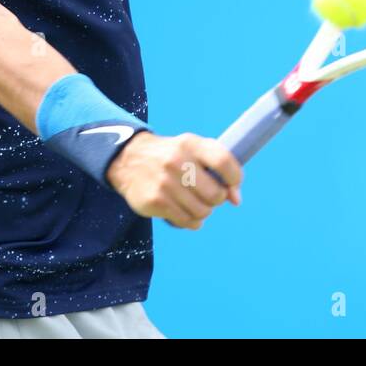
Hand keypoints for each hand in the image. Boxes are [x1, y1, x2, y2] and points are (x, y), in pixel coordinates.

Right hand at [106, 132, 243, 228]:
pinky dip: (191, 221)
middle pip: (215, 194)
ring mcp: (164, 183)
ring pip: (202, 212)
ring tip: (193, 202)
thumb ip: (219, 168)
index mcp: (190, 144)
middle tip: (207, 195)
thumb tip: (236, 199)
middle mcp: (177, 161)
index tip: (231, 184)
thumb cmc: (171, 156)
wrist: (129, 160)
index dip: (234, 178)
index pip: (223, 162)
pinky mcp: (154, 201)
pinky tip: (184, 211)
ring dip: (203, 211)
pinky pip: (186, 221)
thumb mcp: (193, 150)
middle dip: (216, 199)